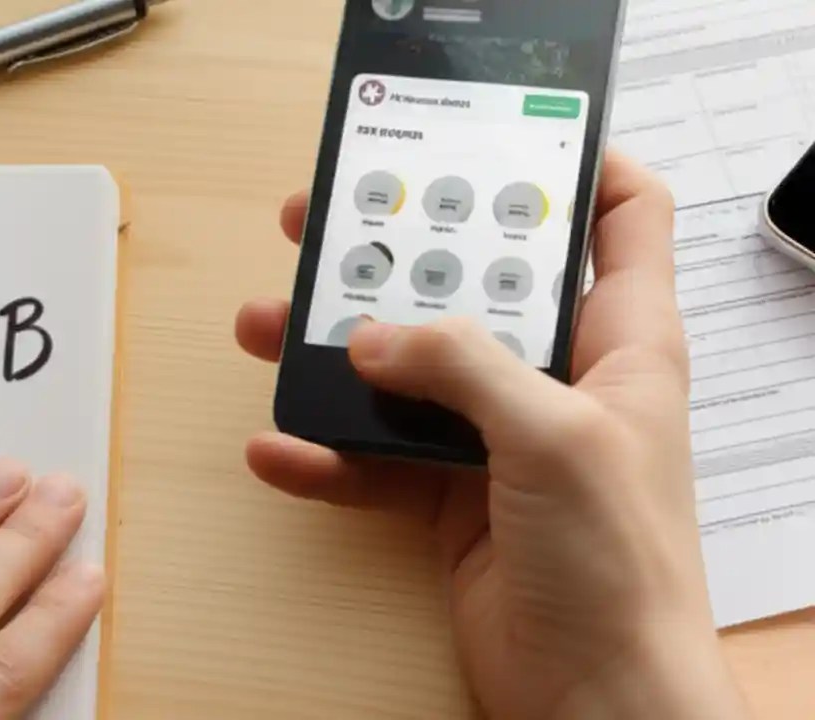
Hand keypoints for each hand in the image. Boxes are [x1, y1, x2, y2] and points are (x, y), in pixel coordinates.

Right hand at [236, 153, 751, 719]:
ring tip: (268, 325)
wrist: (595, 697)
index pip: (619, 220)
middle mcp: (556, 380)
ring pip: (409, 370)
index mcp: (617, 343)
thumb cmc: (622, 569)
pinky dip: (325, 453)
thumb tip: (376, 335)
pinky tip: (282, 448)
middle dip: (402, 254)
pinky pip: (376, 456)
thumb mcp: (554, 437)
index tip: (490, 146)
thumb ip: (461, 366)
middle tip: (330, 226)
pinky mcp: (452, 496)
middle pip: (476, 287)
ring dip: (337, 350)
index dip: (569, 170)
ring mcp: (499, 439)